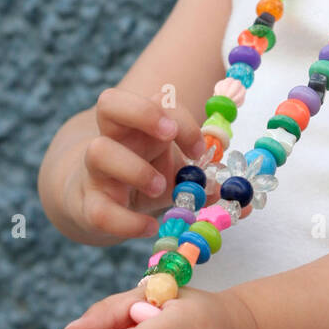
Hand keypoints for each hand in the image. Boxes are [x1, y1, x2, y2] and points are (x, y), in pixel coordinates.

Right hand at [63, 87, 215, 242]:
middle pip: (110, 102)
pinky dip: (128, 222)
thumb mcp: (177, 175)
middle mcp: (114, 139)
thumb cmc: (145, 180)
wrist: (99, 205)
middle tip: (168, 135)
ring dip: (134, 169)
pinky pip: (99, 209)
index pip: (157, 101)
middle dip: (143, 112)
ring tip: (159, 188)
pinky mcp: (87, 204)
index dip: (181, 119)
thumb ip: (206, 182)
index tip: (200, 149)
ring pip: (98, 151)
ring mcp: (95, 170)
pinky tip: (150, 227)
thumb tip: (241, 200)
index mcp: (139, 125)